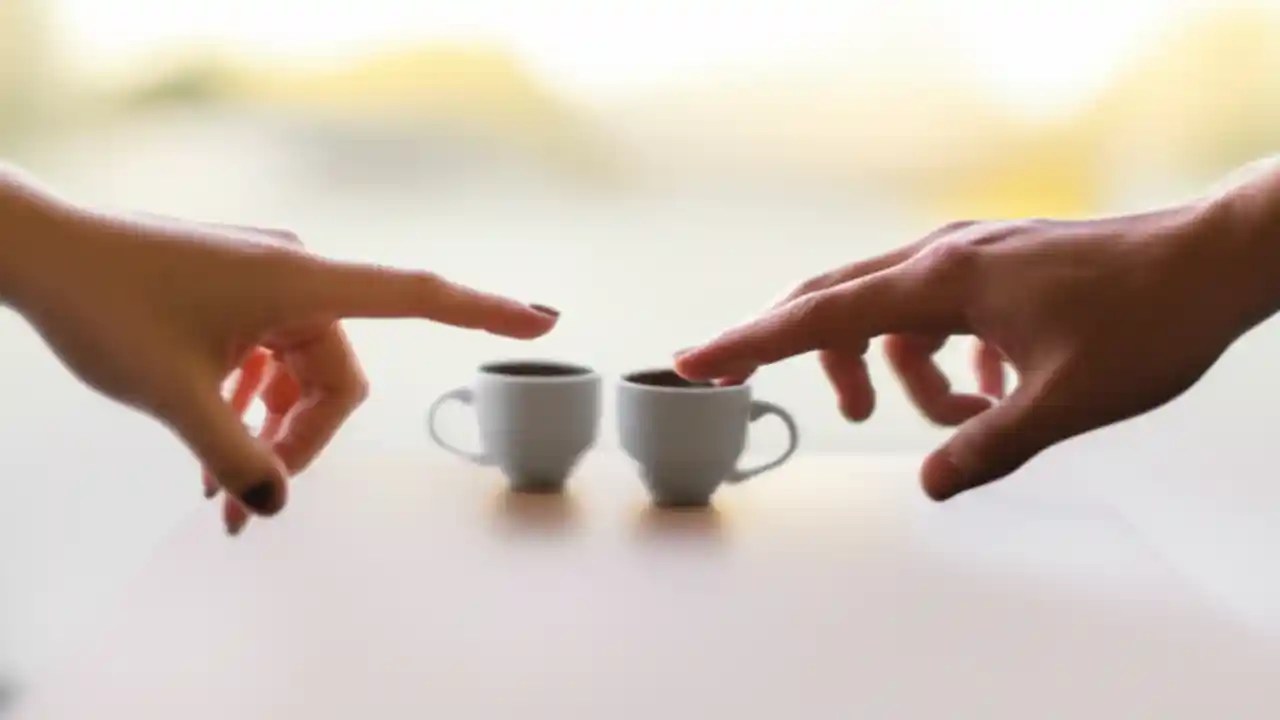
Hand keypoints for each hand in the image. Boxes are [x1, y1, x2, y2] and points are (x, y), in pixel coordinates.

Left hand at [1, 171, 558, 533]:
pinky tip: (209, 452)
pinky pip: (266, 360)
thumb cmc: (105, 305)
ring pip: (299, 374)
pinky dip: (247, 407)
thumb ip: (235, 457)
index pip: (415, 294)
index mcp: (299, 282)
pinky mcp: (237, 294)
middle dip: (302, 442)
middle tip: (252, 504)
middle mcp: (294, 276)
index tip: (545, 320)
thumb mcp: (175, 397)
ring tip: (216, 494)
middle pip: (338, 374)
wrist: (38, 254)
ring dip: (268, 434)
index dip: (485, 310)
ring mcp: (264, 284)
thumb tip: (277, 503)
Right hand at [676, 197, 1279, 500]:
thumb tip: (931, 482)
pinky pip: (939, 313)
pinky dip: (944, 357)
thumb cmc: (1147, 317)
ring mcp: (972, 255)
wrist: (1215, 261)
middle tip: (749, 384)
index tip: (695, 358)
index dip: (750, 342)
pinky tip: (990, 386)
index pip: (822, 313)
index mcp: (944, 279)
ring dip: (904, 373)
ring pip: (894, 315)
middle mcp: (946, 256)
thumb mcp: (1060, 403)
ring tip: (952, 419)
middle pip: (838, 301)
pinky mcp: (998, 265)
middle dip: (801, 353)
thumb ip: (985, 447)